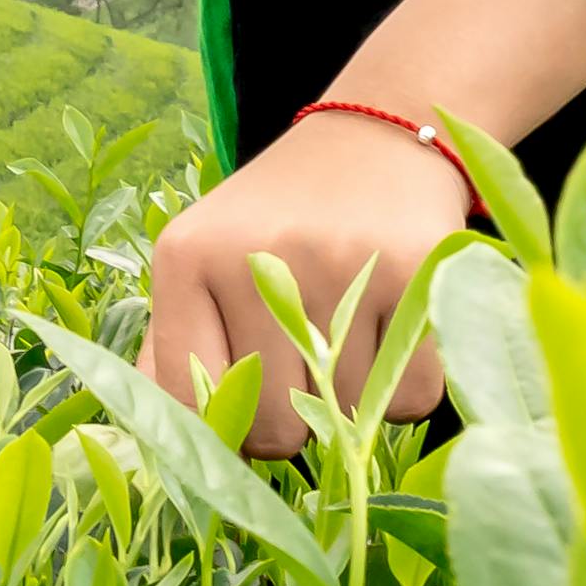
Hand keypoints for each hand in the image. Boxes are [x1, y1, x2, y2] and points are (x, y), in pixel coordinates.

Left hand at [139, 112, 476, 450]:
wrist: (376, 138)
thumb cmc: (279, 221)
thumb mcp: (206, 263)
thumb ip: (174, 349)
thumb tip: (170, 447)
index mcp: (187, 256)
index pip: (187, 404)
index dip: (223, 432)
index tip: (246, 417)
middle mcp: (257, 254)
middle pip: (273, 428)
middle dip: (293, 424)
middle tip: (305, 372)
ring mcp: (339, 260)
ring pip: (346, 417)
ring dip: (353, 401)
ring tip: (350, 334)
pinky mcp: (415, 269)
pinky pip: (413, 397)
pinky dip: (408, 389)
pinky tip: (392, 332)